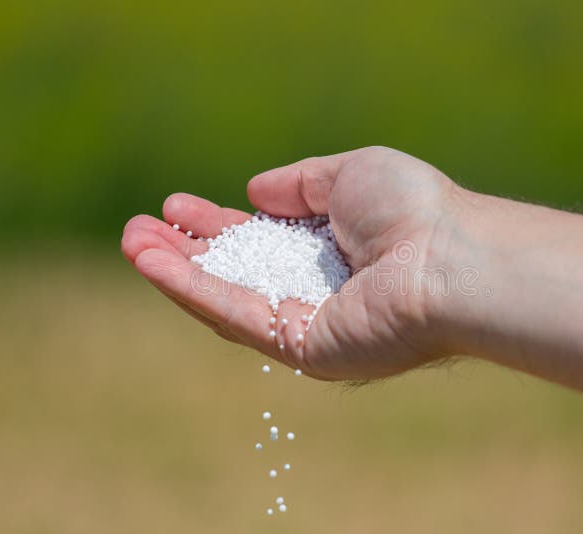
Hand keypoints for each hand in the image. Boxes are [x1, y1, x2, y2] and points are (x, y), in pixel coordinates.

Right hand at [121, 146, 463, 379]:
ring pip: (228, 298)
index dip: (217, 225)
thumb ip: (302, 183)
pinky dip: (193, 290)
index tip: (177, 208)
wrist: (449, 258)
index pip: (261, 241)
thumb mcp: (350, 174)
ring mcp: (308, 324)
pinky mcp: (301, 349)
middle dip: (187, 252)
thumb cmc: (413, 210)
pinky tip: (153, 263)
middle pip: (237, 273)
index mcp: (331, 250)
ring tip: (132, 242)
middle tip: (138, 229)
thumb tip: (255, 191)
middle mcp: (317, 290)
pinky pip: (236, 316)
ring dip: (176, 272)